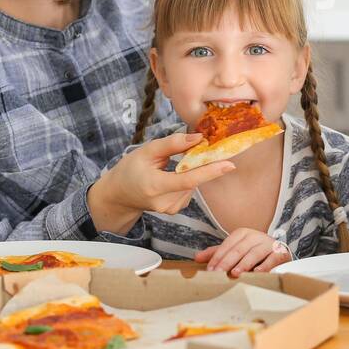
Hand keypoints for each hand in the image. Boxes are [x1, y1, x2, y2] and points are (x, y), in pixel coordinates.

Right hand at [89, 132, 234, 234]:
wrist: (119, 195)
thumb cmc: (130, 169)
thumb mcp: (146, 151)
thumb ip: (172, 144)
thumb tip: (199, 138)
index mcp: (154, 186)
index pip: (187, 180)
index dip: (209, 171)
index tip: (229, 164)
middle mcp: (164, 202)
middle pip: (193, 180)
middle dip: (200, 163)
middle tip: (197, 148)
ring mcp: (170, 209)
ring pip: (193, 184)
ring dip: (190, 171)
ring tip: (169, 166)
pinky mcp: (174, 210)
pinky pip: (189, 190)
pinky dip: (186, 180)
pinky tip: (171, 177)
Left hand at [195, 228, 291, 275]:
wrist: (278, 250)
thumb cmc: (252, 251)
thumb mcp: (235, 249)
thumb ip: (217, 253)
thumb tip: (196, 258)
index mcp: (242, 233)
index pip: (227, 245)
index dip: (218, 257)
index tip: (210, 269)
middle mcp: (255, 236)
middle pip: (239, 249)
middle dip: (227, 262)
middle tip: (218, 273)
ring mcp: (268, 244)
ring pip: (254, 253)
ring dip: (244, 263)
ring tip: (235, 273)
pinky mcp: (280, 252)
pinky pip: (272, 259)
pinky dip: (265, 266)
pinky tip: (257, 273)